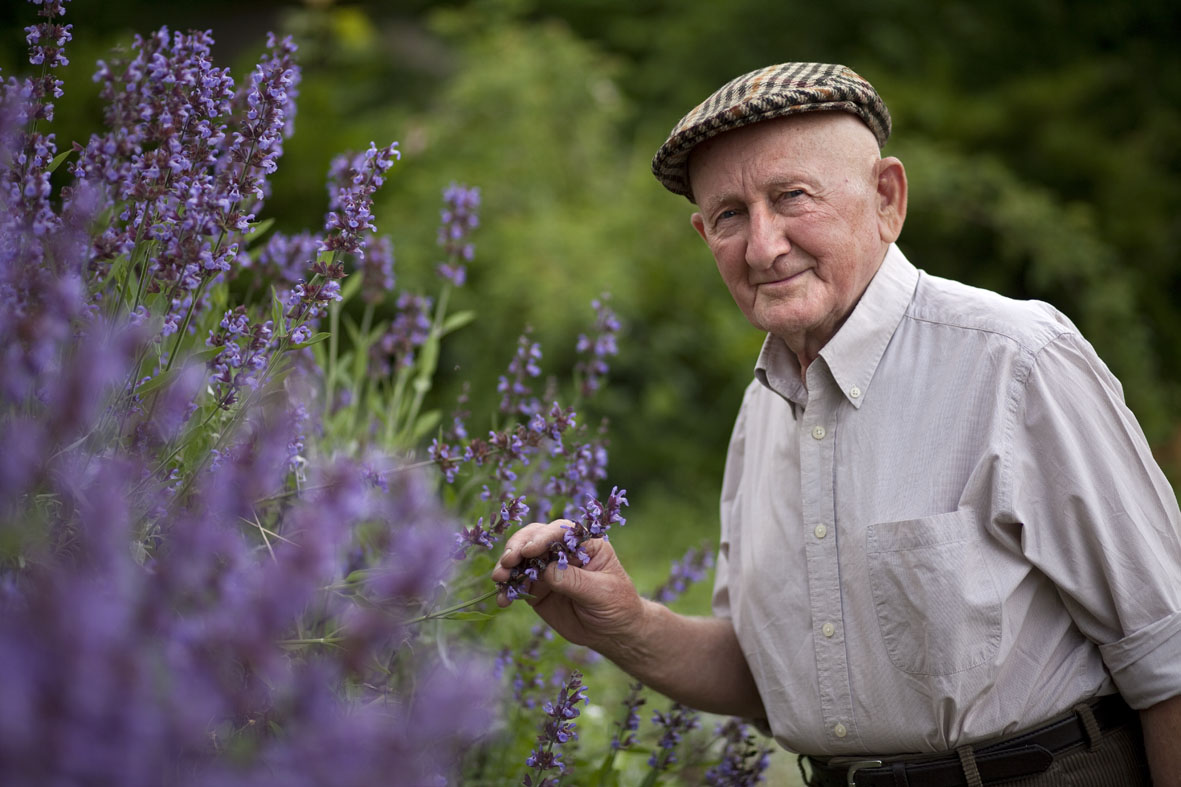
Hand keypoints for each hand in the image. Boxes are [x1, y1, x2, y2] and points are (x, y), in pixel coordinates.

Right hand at [491, 520, 646, 654]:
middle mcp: (562, 551)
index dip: (543, 537)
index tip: (530, 550)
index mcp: (585, 543)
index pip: (561, 531)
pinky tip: (503, 600)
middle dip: (518, 547)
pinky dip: (507, 590)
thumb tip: (547, 571)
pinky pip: (517, 585)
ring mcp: (547, 569)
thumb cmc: (617, 605)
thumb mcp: (602, 593)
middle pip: (534, 538)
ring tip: (499, 579)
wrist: (612, 632)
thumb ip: (575, 581)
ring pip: (521, 560)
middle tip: (508, 561)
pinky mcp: (537, 588)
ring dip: (507, 566)